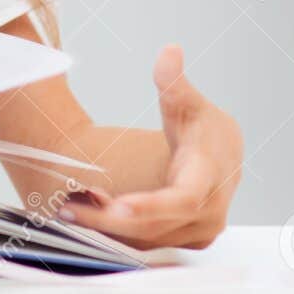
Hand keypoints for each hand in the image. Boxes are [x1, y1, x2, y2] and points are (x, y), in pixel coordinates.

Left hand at [63, 45, 242, 249]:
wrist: (224, 155)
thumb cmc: (202, 127)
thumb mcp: (188, 102)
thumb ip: (174, 81)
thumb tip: (169, 51)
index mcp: (210, 175)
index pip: (183, 198)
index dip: (152, 205)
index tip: (117, 206)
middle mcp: (209, 209)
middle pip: (157, 225)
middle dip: (111, 221)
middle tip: (70, 210)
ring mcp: (198, 229)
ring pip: (150, 239)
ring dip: (109, 230)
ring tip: (68, 211)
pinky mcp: (186, 238)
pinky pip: (150, 242)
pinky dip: (118, 234)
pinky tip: (87, 217)